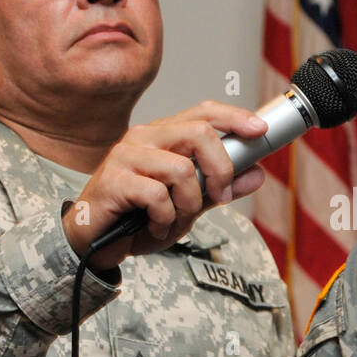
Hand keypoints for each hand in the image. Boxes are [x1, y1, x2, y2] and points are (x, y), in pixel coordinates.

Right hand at [62, 101, 267, 268]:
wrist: (96, 244)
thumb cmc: (138, 219)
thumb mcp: (189, 205)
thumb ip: (219, 188)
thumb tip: (257, 174)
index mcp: (163, 136)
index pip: (203, 112)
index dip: (234, 118)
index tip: (260, 130)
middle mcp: (145, 138)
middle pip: (200, 132)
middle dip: (221, 169)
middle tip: (220, 196)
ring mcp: (126, 155)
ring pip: (182, 169)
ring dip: (189, 203)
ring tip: (176, 218)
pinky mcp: (113, 179)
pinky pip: (157, 195)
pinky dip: (165, 218)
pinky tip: (155, 224)